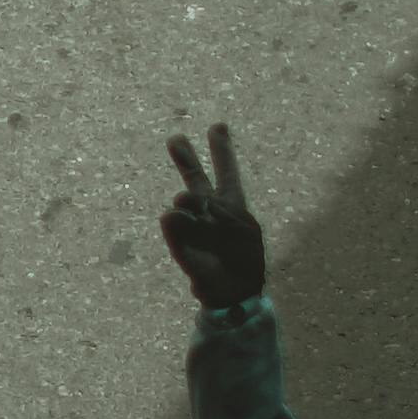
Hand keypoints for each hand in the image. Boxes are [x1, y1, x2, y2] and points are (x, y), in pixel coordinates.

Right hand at [162, 125, 267, 314]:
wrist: (234, 293)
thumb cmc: (244, 259)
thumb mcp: (239, 227)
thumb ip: (211, 211)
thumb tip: (177, 204)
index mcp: (232, 204)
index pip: (227, 172)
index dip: (222, 150)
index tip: (218, 126)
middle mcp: (211, 211)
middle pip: (197, 179)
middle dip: (186, 159)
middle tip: (175, 138)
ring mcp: (194, 226)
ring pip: (184, 201)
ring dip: (186, 199)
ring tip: (185, 202)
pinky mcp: (180, 243)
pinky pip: (173, 226)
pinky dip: (174, 222)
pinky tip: (173, 218)